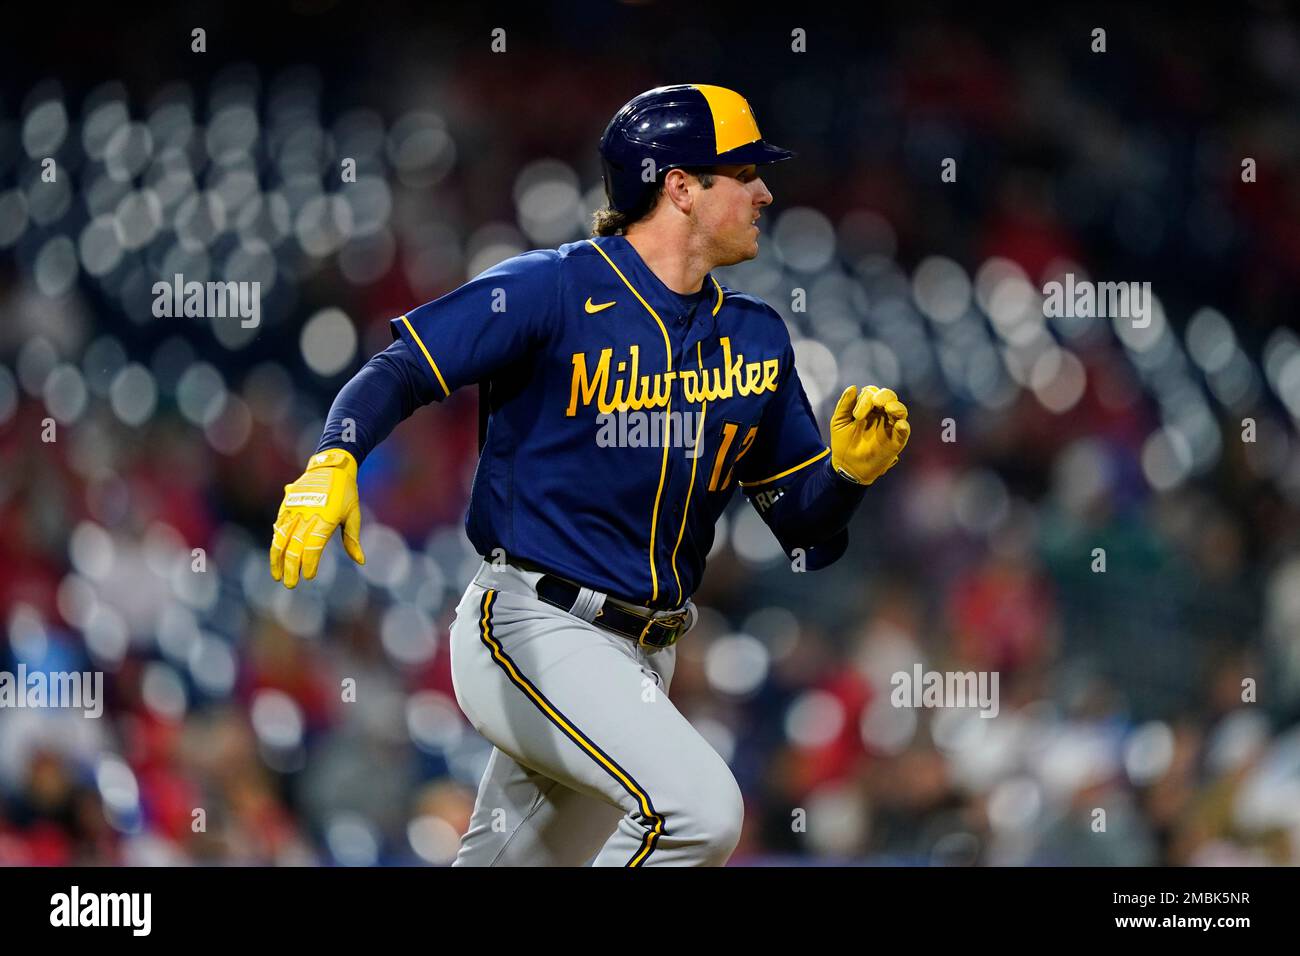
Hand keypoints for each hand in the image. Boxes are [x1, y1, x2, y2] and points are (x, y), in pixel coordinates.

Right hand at [269, 448, 365, 588]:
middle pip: (294, 547)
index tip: (309, 576)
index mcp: (324, 519)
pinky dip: (276, 541)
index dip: (308, 563)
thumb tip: (360, 561)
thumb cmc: (346, 492)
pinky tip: (276, 554)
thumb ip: (353, 539)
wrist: (331, 465)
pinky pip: (278, 526)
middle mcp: (306, 515)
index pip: (312, 547)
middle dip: (290, 567)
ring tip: (276, 575)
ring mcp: (294, 509)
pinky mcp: (287, 504)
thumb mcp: (354, 514)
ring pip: (280, 538)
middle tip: (290, 583)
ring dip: (277, 558)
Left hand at [829, 385, 910, 485]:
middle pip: (889, 397)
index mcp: (868, 409)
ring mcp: (889, 427)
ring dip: (896, 406)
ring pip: (900, 410)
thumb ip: (844, 404)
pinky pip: (904, 430)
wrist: (847, 466)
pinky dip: (904, 426)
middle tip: (876, 403)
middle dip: (884, 396)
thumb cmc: (842, 443)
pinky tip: (898, 424)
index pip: (872, 393)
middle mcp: (881, 415)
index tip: (857, 415)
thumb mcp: (838, 422)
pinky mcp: (896, 440)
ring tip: (888, 408)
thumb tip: (853, 387)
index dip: (866, 398)